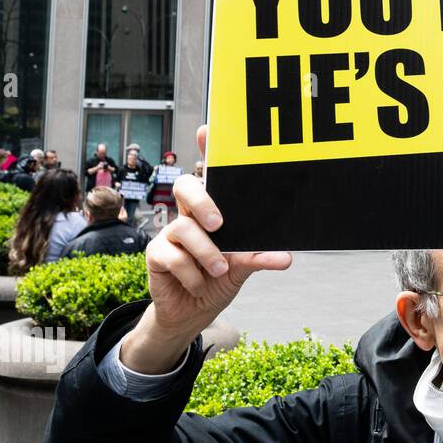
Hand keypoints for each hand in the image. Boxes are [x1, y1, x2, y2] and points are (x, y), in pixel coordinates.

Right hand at [121, 125, 290, 373]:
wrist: (194, 311)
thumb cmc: (218, 279)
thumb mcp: (243, 267)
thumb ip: (259, 257)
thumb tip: (286, 257)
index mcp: (211, 210)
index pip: (208, 174)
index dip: (204, 149)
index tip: (208, 130)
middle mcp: (189, 215)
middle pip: (184, 187)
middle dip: (202, 201)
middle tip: (219, 224)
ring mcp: (170, 233)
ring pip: (183, 228)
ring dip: (207, 253)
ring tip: (220, 270)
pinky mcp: (155, 254)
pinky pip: (172, 257)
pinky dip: (191, 274)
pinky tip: (198, 284)